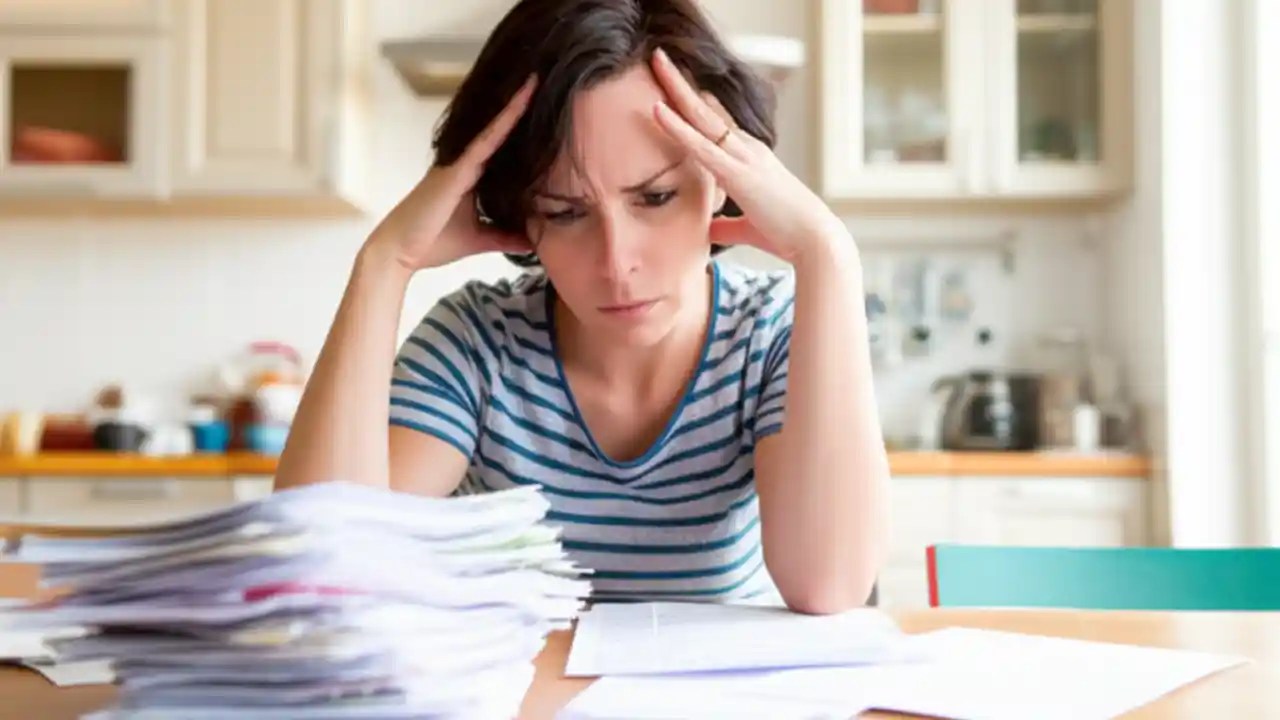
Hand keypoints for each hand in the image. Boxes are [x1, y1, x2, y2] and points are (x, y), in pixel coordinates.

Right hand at [365, 76, 537, 272]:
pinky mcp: (455, 170)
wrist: (399, 251)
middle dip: (516, 106)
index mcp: (470, 176)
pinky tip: (519, 105)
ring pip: (492, 130)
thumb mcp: (479, 240)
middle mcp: (464, 163)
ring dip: (512, 106)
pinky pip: (484, 142)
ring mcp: (459, 163)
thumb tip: (533, 243)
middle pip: (497, 131)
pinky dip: (502, 124)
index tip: (537, 105)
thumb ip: (504, 238)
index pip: (500, 147)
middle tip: (539, 80)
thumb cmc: (432, 242)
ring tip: (533, 82)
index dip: (517, 126)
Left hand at [649, 49, 850, 265]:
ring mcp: (744, 157)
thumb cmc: (787, 234)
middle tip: (659, 57)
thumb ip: (728, 225)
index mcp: (750, 157)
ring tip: (655, 61)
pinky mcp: (737, 174)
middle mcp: (748, 148)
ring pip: (703, 116)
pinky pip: (700, 145)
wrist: (814, 241)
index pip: (717, 122)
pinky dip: (677, 127)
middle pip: (707, 108)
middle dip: (682, 82)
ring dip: (677, 89)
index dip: (694, 103)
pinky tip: (657, 109)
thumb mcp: (750, 226)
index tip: (673, 84)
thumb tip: (711, 230)